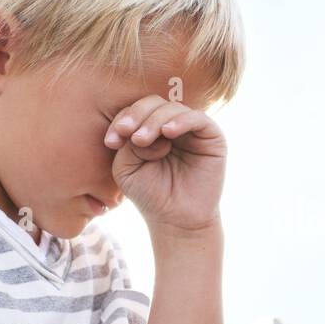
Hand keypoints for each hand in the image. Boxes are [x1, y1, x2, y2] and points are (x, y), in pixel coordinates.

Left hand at [104, 94, 225, 231]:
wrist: (176, 220)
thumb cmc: (150, 195)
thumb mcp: (127, 167)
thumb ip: (128, 143)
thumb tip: (143, 128)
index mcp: (152, 130)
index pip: (137, 111)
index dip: (124, 119)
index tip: (111, 141)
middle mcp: (173, 126)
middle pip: (154, 103)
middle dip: (137, 116)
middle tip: (128, 135)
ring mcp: (193, 131)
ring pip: (173, 108)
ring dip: (154, 121)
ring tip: (142, 141)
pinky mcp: (213, 137)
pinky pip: (197, 118)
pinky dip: (180, 121)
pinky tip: (167, 133)